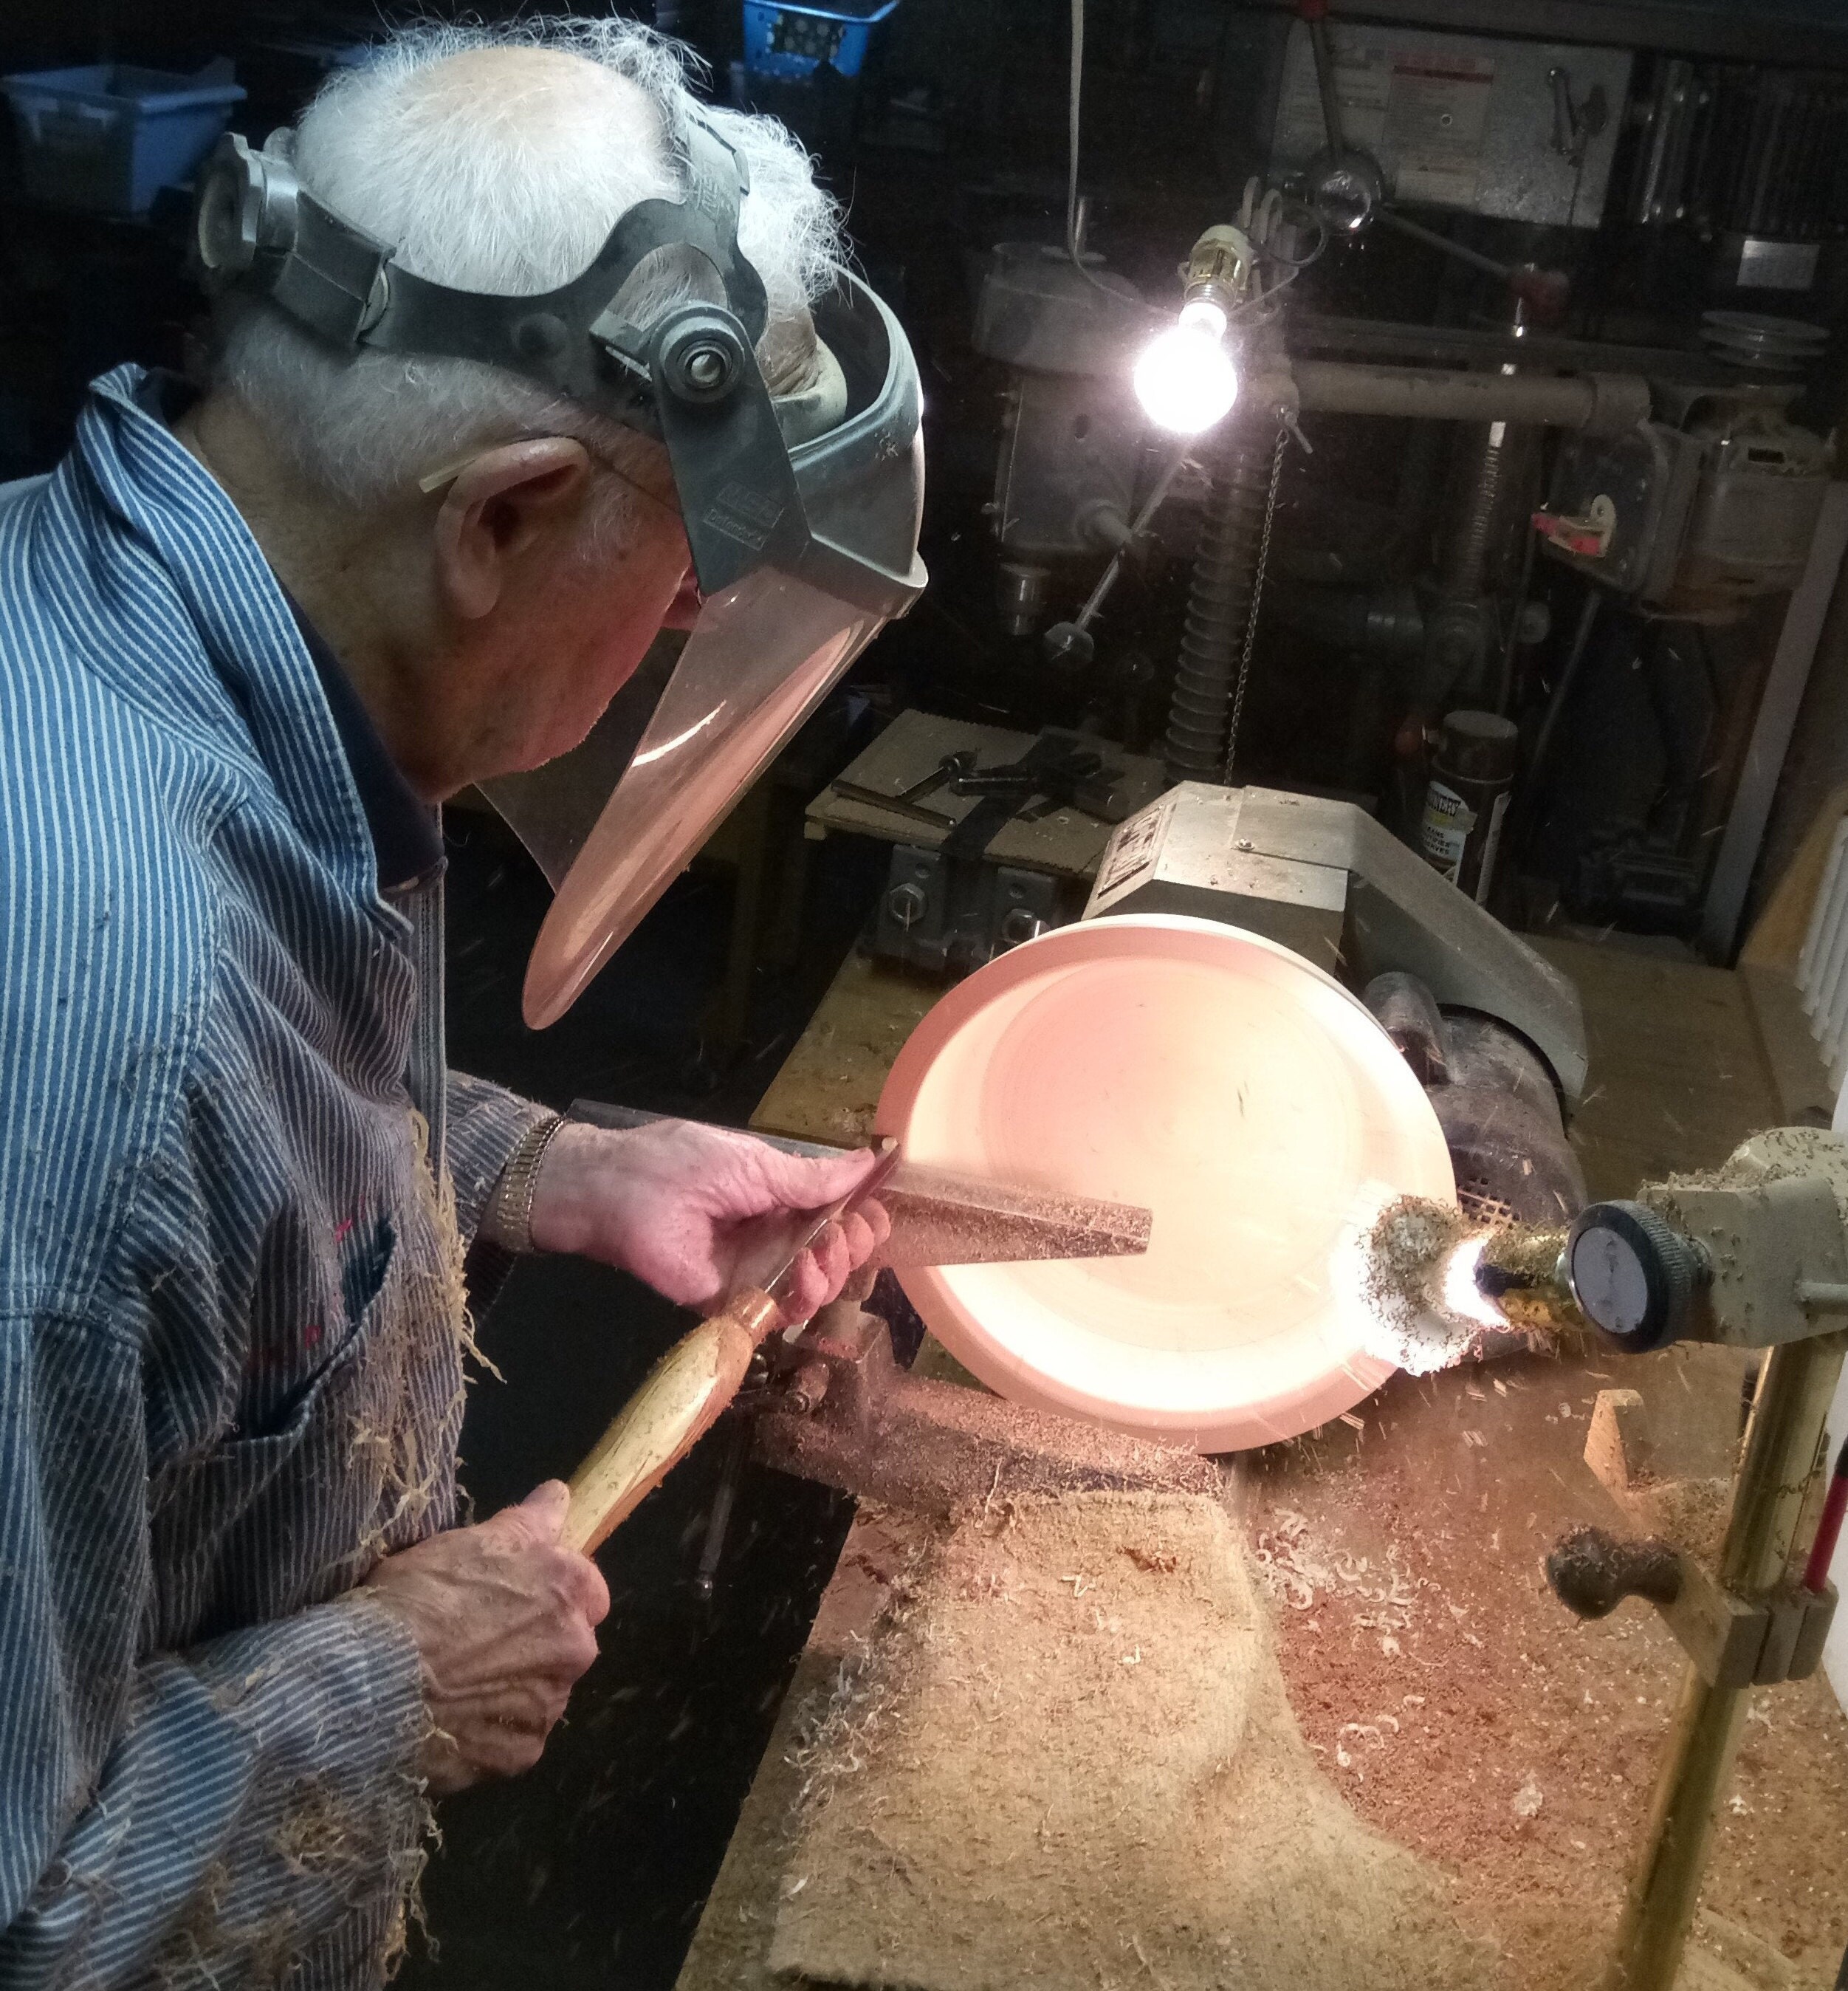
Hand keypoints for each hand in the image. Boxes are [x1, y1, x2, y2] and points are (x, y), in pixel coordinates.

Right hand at [363, 1482, 608, 1793]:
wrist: (369, 1683)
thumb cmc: (415, 1598)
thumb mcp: (467, 1542)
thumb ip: (526, 1524)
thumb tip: (558, 1495)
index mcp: (568, 1585)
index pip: (586, 1586)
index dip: (549, 1591)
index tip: (514, 1597)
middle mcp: (575, 1644)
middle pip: (569, 1642)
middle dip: (535, 1642)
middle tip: (475, 1642)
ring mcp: (551, 1702)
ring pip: (543, 1690)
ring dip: (514, 1687)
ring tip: (455, 1685)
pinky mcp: (524, 1751)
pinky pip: (516, 1736)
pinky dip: (492, 1730)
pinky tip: (452, 1720)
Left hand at [528, 1119, 890, 1316]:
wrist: (617, 1191)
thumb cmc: (681, 1165)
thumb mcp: (756, 1163)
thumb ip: (811, 1177)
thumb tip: (868, 1162)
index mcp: (779, 1199)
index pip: (837, 1217)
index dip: (862, 1219)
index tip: (872, 1213)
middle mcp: (773, 1240)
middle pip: (835, 1257)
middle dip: (853, 1246)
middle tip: (844, 1233)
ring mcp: (755, 1274)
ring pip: (817, 1289)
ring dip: (834, 1272)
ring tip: (820, 1253)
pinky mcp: (732, 1304)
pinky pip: (779, 1314)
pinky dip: (803, 1299)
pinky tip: (804, 1276)